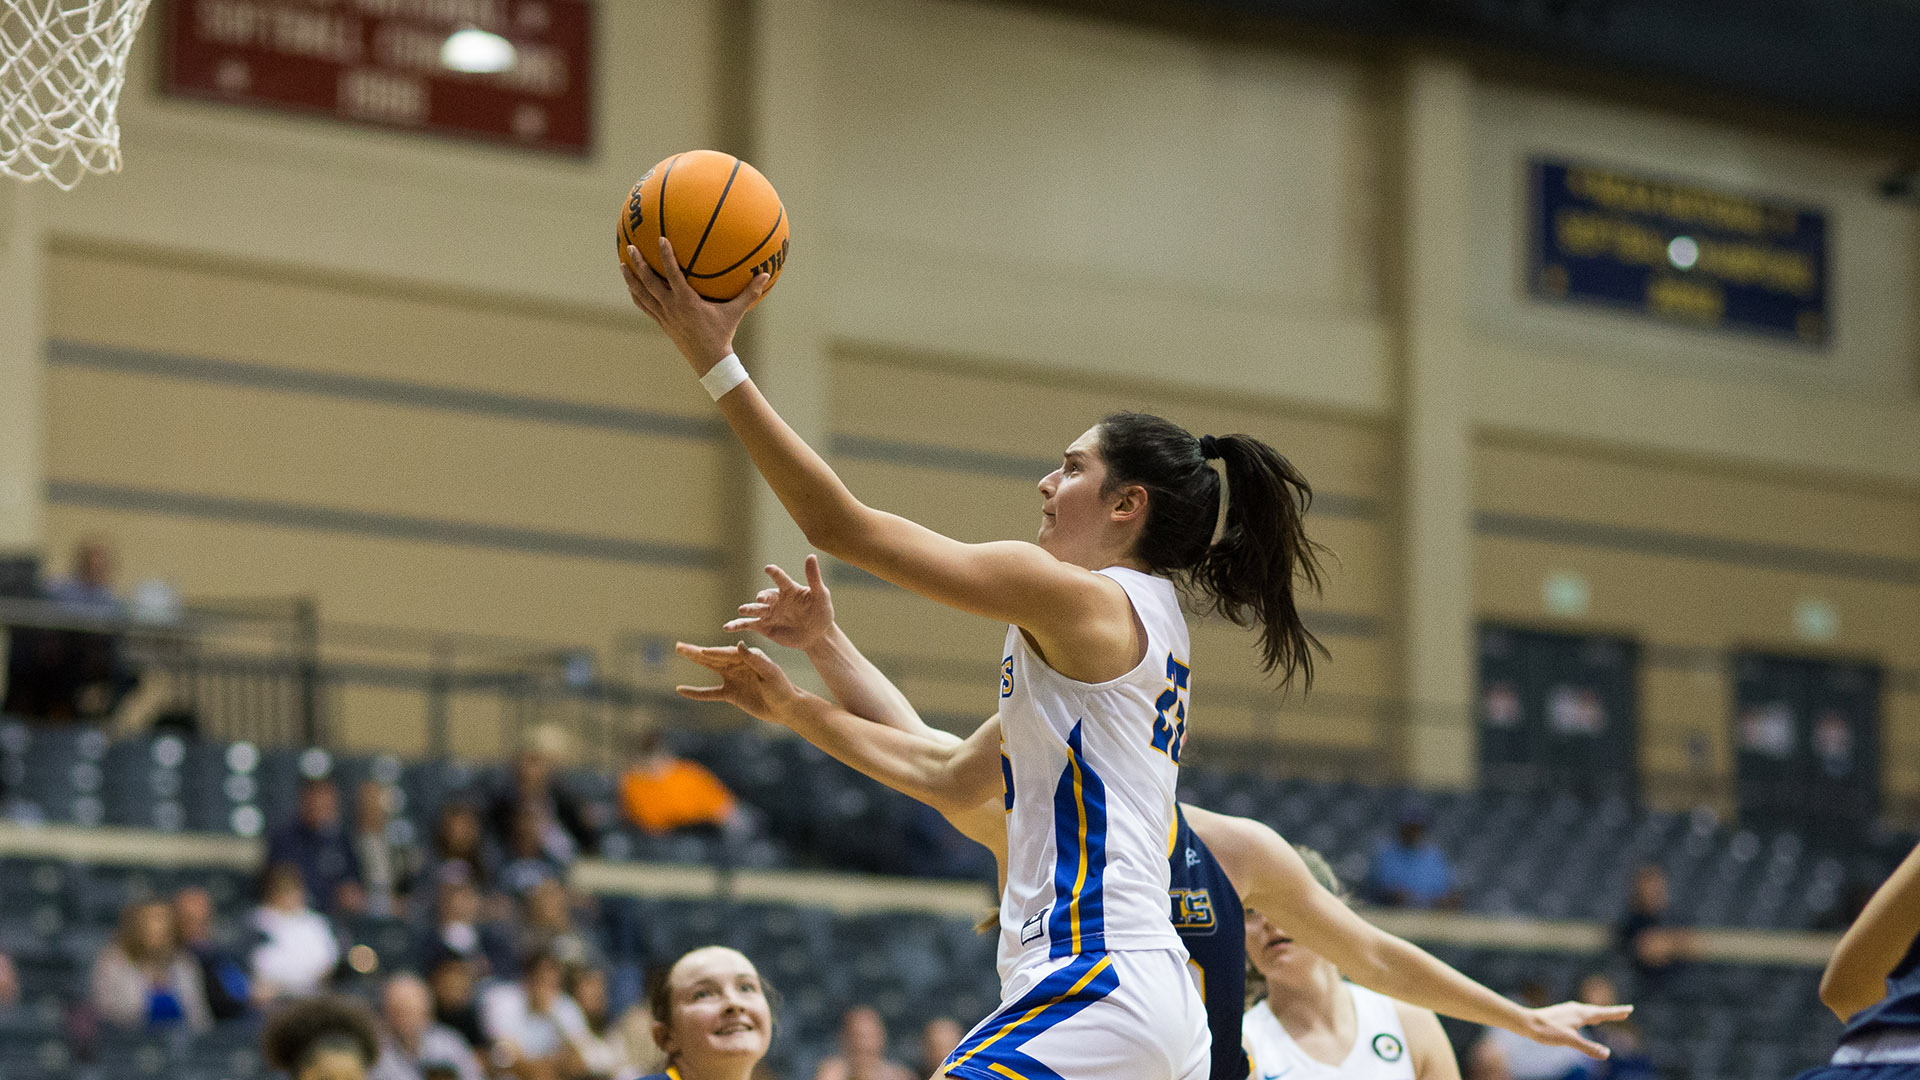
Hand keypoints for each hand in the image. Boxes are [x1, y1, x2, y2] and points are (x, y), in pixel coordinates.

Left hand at [622, 239, 769, 375]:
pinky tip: (633, 287)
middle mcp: (671, 307)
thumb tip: (766, 274)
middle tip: (631, 247)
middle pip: (649, 282)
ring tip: (623, 265)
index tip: (660, 239)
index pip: (672, 274)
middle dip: (638, 264)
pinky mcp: (662, 323)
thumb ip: (749, 292)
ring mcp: (663, 316)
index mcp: (686, 301)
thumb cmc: (723, 334)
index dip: (666, 255)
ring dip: (631, 279)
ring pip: (641, 295)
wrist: (709, 361)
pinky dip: (637, 295)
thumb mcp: (736, 312)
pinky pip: (645, 306)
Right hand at [675, 641, 807, 724]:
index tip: (701, 651)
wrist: (786, 707)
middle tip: (678, 645)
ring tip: (680, 653)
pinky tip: (681, 690)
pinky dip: (696, 693)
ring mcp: (733, 678)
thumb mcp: (770, 673)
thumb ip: (755, 659)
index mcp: (748, 656)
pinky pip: (710, 693)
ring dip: (695, 662)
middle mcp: (738, 664)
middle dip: (696, 652)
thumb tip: (739, 644)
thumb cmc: (782, 688)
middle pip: (713, 657)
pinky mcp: (731, 693)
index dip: (714, 653)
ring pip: (710, 668)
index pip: (727, 653)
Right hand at [724, 554, 835, 649]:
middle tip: (761, 599)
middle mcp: (776, 599)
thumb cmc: (821, 613)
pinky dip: (736, 625)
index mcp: (789, 590)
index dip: (775, 573)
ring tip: (743, 610)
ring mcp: (769, 613)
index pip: (781, 579)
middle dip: (762, 597)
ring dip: (748, 609)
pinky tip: (727, 627)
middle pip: (766, 596)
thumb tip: (811, 556)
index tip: (768, 568)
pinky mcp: (763, 626)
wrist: (817, 635)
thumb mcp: (821, 596)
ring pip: (755, 609)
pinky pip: (747, 624)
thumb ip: (814, 578)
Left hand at [1519, 1001, 1633, 1059]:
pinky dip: (1589, 1016)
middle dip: (1611, 1013)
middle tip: (1625, 1012)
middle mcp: (1576, 1009)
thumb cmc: (1547, 1031)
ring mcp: (1568, 1010)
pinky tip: (1584, 1019)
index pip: (1604, 1013)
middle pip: (1598, 1011)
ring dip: (1600, 1014)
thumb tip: (1607, 1054)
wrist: (1526, 1022)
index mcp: (1581, 1014)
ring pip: (1588, 1012)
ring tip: (1607, 1016)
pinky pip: (1580, 1014)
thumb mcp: (1570, 1041)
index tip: (1630, 1009)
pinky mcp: (1561, 1014)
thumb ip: (1588, 1048)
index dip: (1617, 1013)